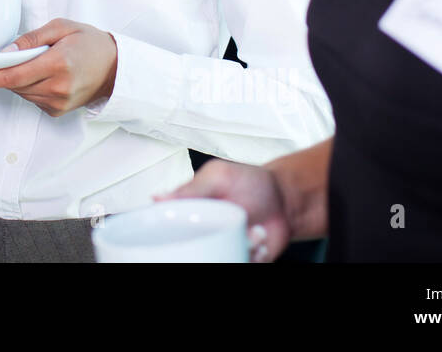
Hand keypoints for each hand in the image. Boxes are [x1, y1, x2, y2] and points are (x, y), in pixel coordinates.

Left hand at [0, 19, 117, 115]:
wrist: (114, 67)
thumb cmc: (89, 43)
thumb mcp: (62, 27)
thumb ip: (31, 38)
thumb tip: (6, 51)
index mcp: (58, 64)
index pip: (15, 75)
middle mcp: (58, 87)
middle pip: (14, 85)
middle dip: (6, 72)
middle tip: (11, 57)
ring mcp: (58, 102)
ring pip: (21, 93)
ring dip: (19, 79)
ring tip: (37, 64)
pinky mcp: (57, 111)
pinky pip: (32, 100)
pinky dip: (31, 88)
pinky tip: (44, 76)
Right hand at [155, 159, 289, 262]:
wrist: (284, 198)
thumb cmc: (249, 182)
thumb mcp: (218, 177)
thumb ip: (189, 189)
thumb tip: (157, 198)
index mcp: (189, 213)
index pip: (167, 232)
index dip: (173, 238)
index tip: (192, 233)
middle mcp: (202, 234)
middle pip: (192, 253)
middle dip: (215, 245)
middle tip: (237, 229)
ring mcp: (221, 248)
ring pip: (219, 260)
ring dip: (243, 249)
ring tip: (256, 232)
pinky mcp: (240, 260)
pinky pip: (241, 265)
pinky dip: (255, 258)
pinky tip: (262, 242)